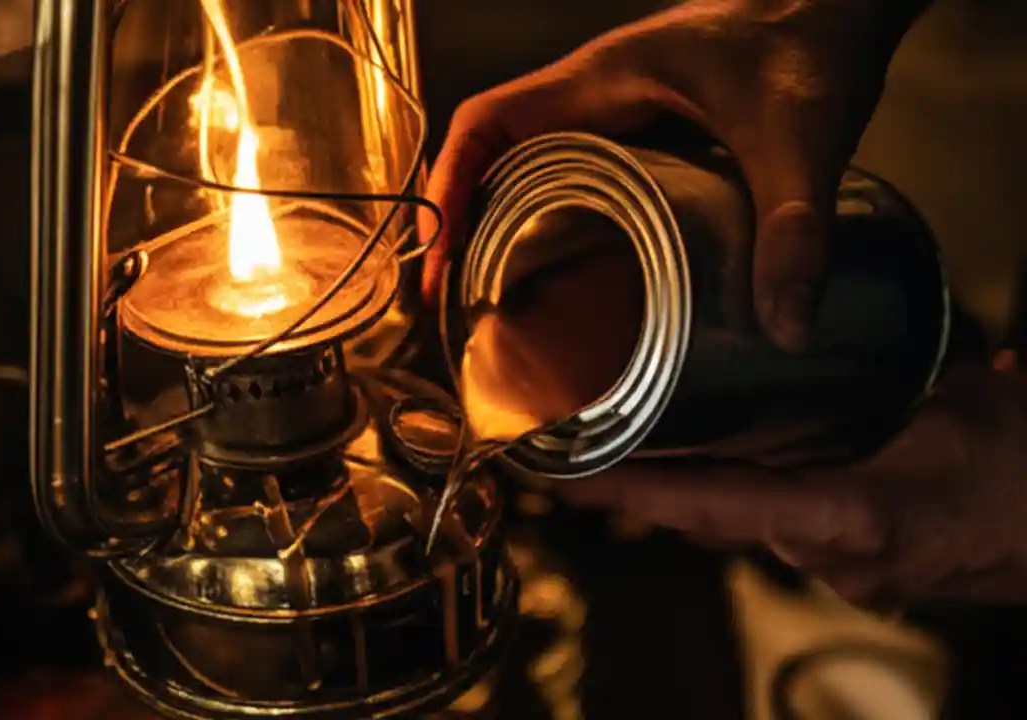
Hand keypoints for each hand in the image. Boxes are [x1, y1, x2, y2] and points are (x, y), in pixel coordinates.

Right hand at [421, 0, 925, 350]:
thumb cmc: (814, 40)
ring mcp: (617, 110)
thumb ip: (794, 226)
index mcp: (600, 81)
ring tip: (496, 300)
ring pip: (528, 166)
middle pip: (491, 155)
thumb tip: (786, 332)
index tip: (440, 262)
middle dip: (464, 224)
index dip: (448, 189)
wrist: (844, 1)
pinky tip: (568, 271)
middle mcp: (593, 94)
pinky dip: (550, 218)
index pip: (486, 124)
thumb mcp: (801, 135)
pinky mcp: (645, 129)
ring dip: (502, 223)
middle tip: (461, 304)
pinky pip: (572, 173)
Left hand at [557, 355, 1026, 608]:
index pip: (711, 505)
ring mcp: (849, 577)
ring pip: (746, 531)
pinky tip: (727, 466)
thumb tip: (821, 311)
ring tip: (635, 451)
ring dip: (697, 493)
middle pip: (713, 523)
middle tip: (582, 453)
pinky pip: (784, 535)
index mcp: (849, 517)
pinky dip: (748, 502)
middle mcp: (835, 560)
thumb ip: (882, 369)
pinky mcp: (865, 577)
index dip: (630, 493)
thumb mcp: (959, 400)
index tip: (568, 479)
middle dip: (648, 490)